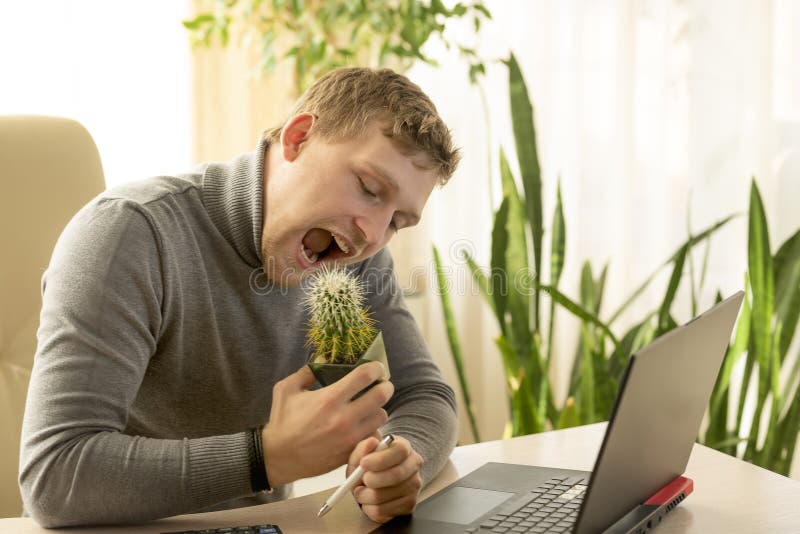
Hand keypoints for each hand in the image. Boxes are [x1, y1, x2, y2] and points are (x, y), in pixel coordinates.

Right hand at [261, 362, 392, 485]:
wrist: (278, 457)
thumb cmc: (282, 421)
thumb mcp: (287, 389)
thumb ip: (308, 371)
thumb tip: (325, 356)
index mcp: (330, 398)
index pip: (365, 376)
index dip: (375, 368)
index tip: (375, 368)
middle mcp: (344, 417)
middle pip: (382, 395)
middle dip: (384, 386)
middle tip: (380, 385)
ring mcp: (349, 437)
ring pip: (381, 416)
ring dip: (378, 408)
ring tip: (369, 406)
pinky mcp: (350, 452)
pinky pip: (374, 436)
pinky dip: (372, 429)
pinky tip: (363, 425)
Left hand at [347, 435, 424, 522]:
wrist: (379, 478)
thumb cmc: (371, 463)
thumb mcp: (363, 452)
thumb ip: (364, 447)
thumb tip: (371, 442)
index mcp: (404, 448)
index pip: (399, 452)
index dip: (380, 459)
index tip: (363, 463)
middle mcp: (413, 467)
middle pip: (396, 476)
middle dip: (372, 480)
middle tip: (360, 480)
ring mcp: (414, 488)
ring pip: (385, 496)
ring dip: (365, 496)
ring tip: (361, 490)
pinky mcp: (408, 506)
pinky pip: (383, 511)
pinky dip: (369, 508)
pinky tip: (368, 500)